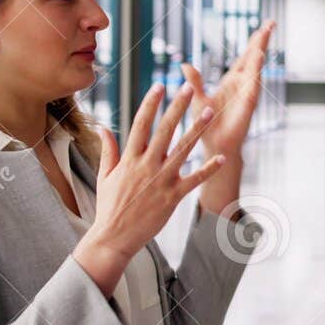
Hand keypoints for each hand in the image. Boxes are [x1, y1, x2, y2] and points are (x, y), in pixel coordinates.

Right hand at [73, 83, 226, 295]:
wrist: (114, 238)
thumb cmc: (109, 207)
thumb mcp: (105, 176)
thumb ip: (108, 150)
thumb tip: (103, 127)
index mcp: (129, 159)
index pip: (141, 124)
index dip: (151, 104)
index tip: (159, 86)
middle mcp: (146, 166)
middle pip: (164, 130)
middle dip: (177, 107)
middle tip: (188, 88)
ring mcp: (161, 181)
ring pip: (183, 150)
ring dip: (197, 129)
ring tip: (209, 112)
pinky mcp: (173, 197)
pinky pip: (194, 180)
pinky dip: (208, 169)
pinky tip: (221, 157)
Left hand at [180, 21, 274, 162]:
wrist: (213, 146)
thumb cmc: (206, 125)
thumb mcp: (197, 98)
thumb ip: (194, 81)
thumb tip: (184, 64)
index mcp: (232, 81)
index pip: (246, 56)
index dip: (254, 41)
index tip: (263, 26)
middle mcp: (243, 84)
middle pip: (255, 57)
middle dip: (262, 40)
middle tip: (271, 22)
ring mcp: (247, 93)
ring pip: (256, 67)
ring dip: (260, 50)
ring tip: (265, 33)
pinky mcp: (247, 104)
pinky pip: (253, 84)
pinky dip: (256, 70)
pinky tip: (259, 56)